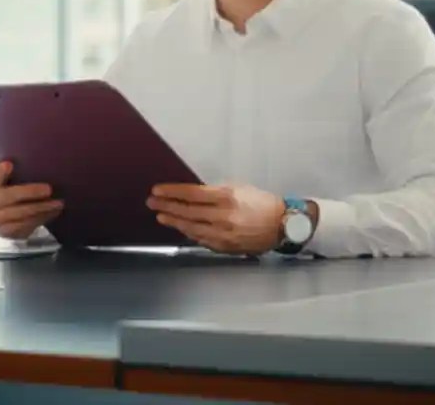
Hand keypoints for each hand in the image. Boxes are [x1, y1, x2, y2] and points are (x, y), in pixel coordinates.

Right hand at [0, 160, 63, 239]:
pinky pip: (25, 226)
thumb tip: (37, 157)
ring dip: (41, 208)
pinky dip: (41, 219)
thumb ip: (20, 170)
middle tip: (49, 189)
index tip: (9, 164)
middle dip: (30, 192)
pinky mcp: (5, 232)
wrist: (6, 219)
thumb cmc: (15, 193)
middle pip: (9, 197)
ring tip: (58, 203)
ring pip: (20, 214)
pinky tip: (53, 212)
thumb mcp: (15, 180)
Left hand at [148, 183, 285, 254]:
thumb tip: (191, 194)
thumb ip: (214, 191)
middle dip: (166, 206)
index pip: (191, 194)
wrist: (282, 225)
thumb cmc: (261, 202)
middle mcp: (222, 216)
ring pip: (191, 228)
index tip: (157, 190)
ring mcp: (223, 234)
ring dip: (174, 221)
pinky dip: (189, 233)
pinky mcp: (225, 247)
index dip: (172, 192)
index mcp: (226, 197)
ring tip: (161, 216)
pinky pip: (201, 239)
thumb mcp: (238, 188)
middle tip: (152, 203)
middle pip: (187, 211)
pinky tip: (180, 228)